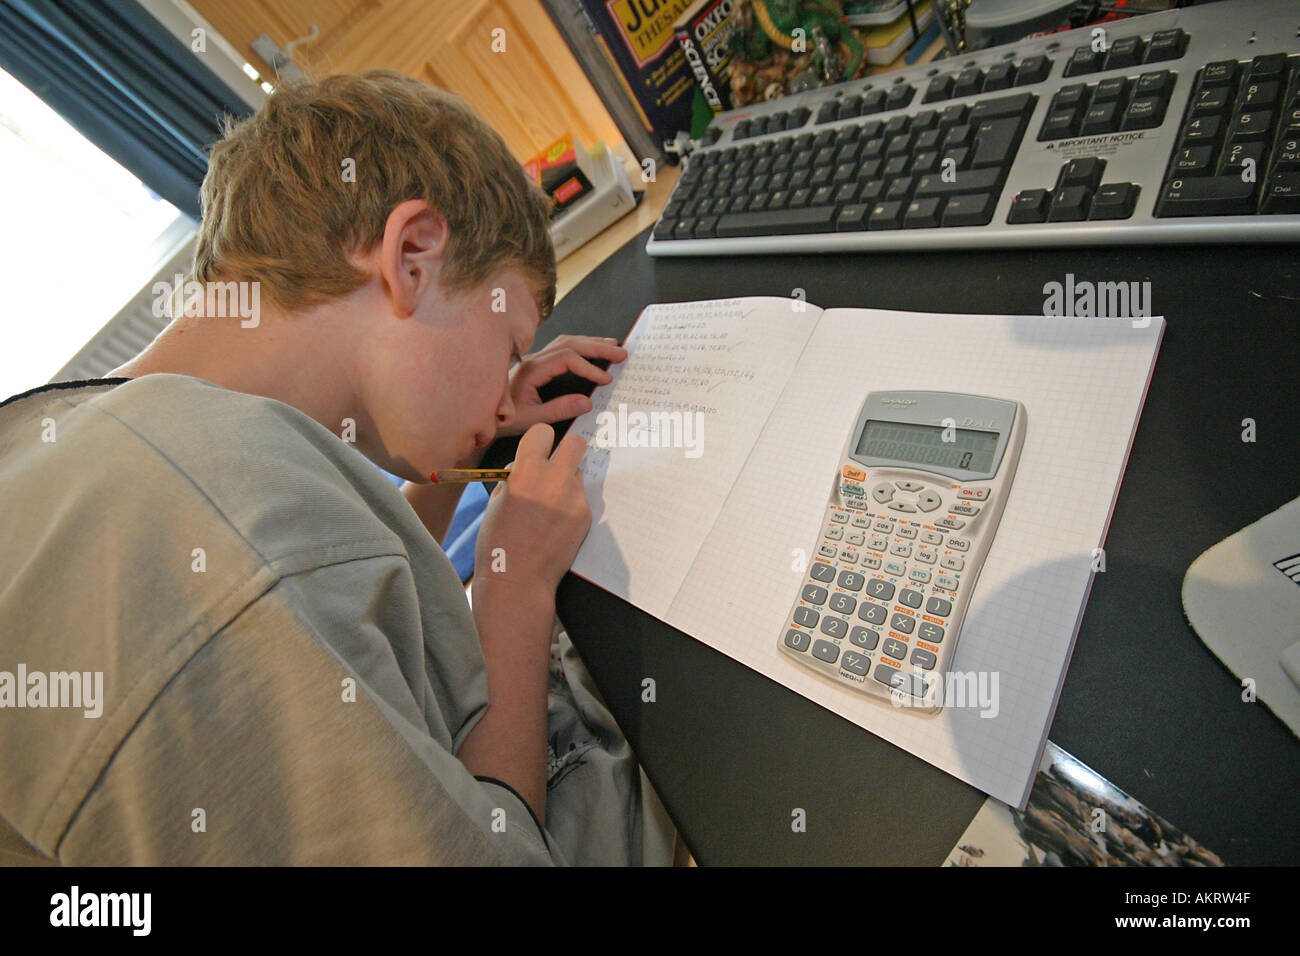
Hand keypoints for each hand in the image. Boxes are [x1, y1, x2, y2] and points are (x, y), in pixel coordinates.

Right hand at [473, 423, 590, 598]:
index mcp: (526, 472)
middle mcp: (554, 480)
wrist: (518, 581)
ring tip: (549, 506)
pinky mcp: (585, 516)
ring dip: (566, 481)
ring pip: (578, 474)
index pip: (543, 432)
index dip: (539, 440)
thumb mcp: (495, 503)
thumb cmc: (498, 544)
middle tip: (556, 464)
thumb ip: (513, 478)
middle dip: (566, 449)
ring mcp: (574, 499)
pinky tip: (556, 524)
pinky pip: (580, 498)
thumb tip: (523, 466)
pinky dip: (570, 505)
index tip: (537, 450)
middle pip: (576, 443)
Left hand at [496, 334, 627, 436]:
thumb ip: (560, 410)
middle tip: (621, 352)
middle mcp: (534, 359)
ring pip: (567, 342)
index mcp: (532, 370)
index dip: (589, 367)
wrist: (483, 414)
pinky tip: (592, 349)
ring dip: (591, 342)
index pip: (567, 359)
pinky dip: (581, 346)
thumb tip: (588, 401)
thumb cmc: (504, 418)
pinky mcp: (537, 363)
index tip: (606, 379)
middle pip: (570, 343)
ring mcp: (535, 359)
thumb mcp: (532, 420)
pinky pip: (562, 347)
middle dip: (598, 346)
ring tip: (613, 345)